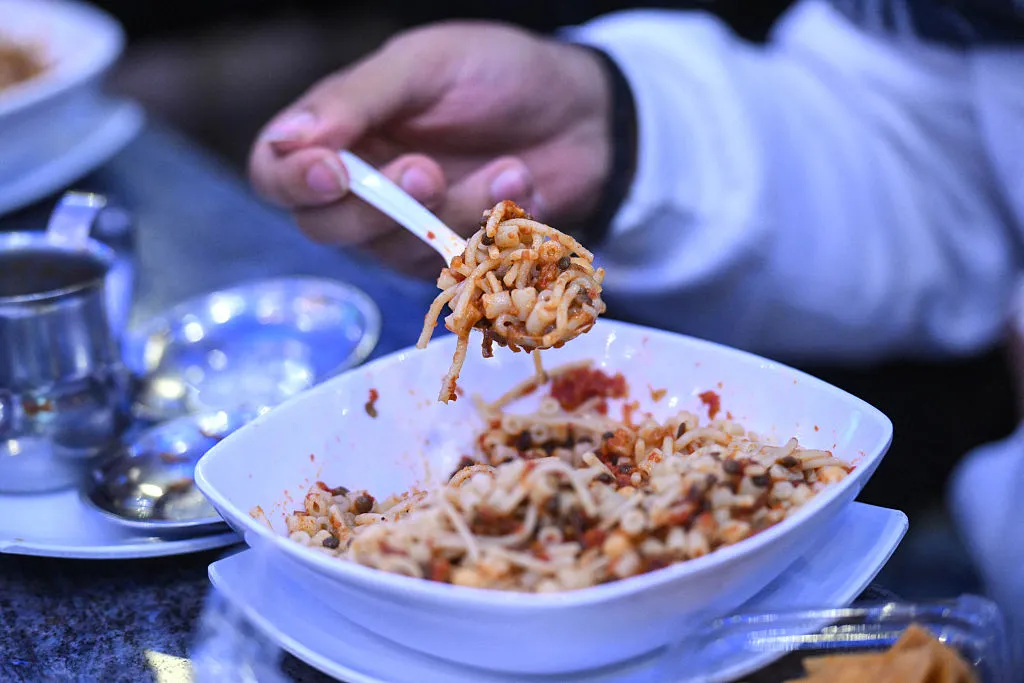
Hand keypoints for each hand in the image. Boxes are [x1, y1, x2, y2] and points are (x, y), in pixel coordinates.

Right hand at [248, 22, 611, 277]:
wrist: (584, 112)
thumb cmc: (500, 74)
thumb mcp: (426, 65)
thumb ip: (359, 98)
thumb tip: (291, 139)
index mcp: (339, 130)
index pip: (276, 174)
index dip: (293, 182)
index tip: (334, 171)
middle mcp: (363, 186)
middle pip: (325, 227)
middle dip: (379, 206)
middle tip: (428, 170)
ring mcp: (408, 228)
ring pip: (395, 251)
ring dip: (453, 212)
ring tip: (506, 169)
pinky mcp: (455, 257)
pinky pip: (452, 265)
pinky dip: (490, 228)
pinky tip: (520, 185)